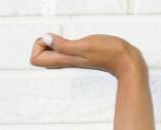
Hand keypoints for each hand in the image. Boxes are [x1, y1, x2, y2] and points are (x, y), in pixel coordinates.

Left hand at [29, 32, 144, 77]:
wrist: (124, 61)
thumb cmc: (108, 52)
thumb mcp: (84, 45)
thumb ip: (63, 44)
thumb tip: (46, 38)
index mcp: (63, 60)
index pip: (35, 59)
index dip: (40, 44)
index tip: (53, 39)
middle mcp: (64, 61)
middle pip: (39, 56)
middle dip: (43, 42)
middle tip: (58, 37)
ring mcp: (70, 59)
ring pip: (49, 53)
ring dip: (52, 42)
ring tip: (64, 38)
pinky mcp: (77, 56)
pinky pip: (60, 51)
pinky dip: (60, 42)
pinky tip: (71, 39)